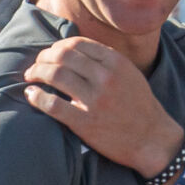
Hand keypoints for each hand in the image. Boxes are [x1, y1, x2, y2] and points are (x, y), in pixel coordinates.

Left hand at [22, 37, 183, 177]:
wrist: (153, 140)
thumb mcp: (130, 74)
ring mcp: (95, 101)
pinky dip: (36, 97)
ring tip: (31, 77)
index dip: (58, 46)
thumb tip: (76, 49)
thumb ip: (107, 61)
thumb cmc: (140, 107)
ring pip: (55, 75)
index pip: (77, 44)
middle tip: (36, 65)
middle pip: (62, 56)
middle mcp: (105, 78)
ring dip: (36, 72)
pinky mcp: (85, 123)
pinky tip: (31, 95)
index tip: (50, 54)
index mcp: (116, 63)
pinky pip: (52, 104)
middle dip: (43, 58)